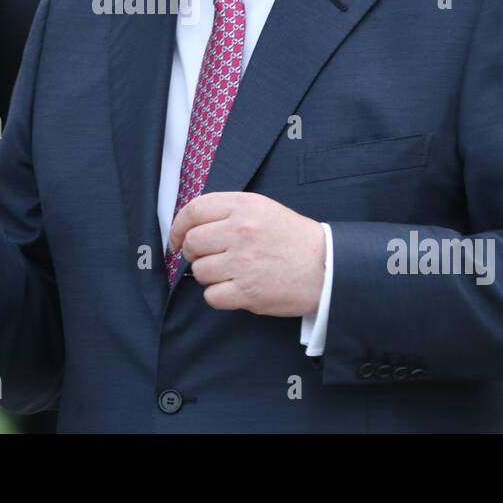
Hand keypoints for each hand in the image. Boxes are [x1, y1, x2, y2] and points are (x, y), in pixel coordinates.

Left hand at [167, 192, 324, 316]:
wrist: (326, 267)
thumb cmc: (293, 238)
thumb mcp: (263, 209)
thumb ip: (228, 211)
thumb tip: (190, 225)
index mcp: (243, 206)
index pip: (192, 211)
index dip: (177, 227)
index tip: (176, 239)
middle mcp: (240, 231)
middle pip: (191, 243)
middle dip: (193, 253)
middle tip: (208, 257)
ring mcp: (243, 262)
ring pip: (199, 271)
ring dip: (209, 275)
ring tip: (230, 272)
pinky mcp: (247, 291)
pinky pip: (211, 296)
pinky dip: (218, 295)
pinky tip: (235, 288)